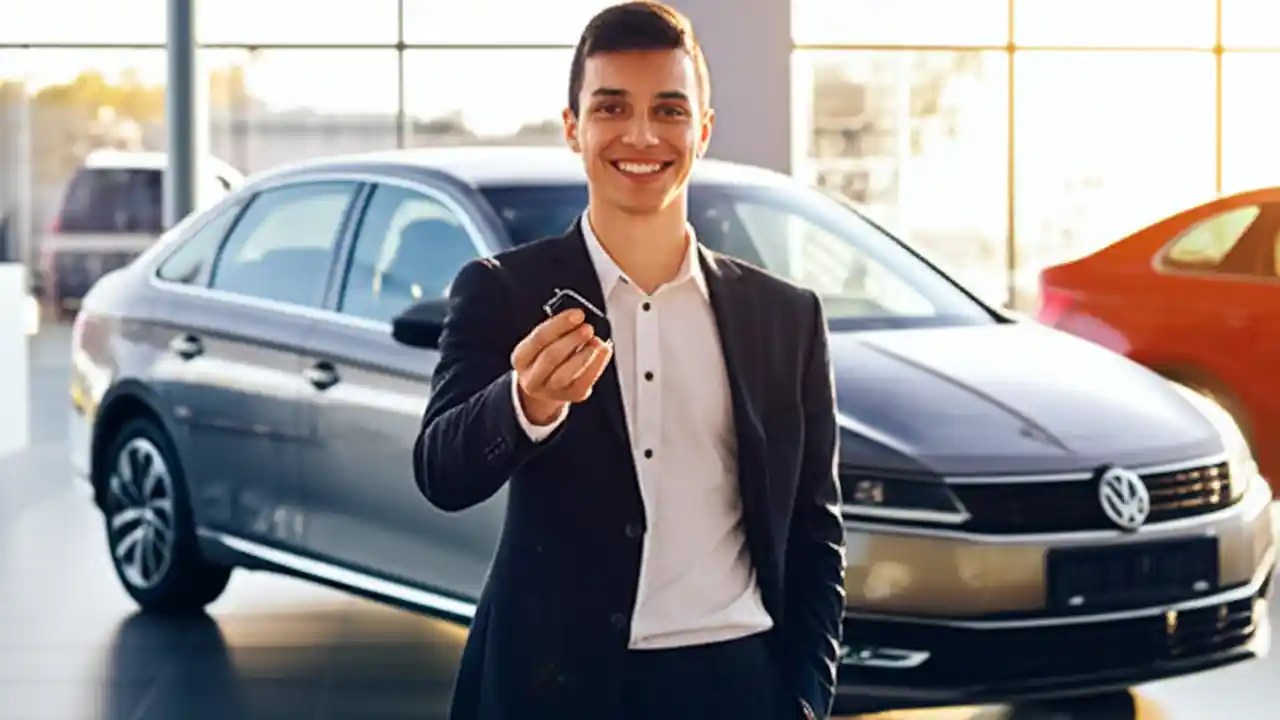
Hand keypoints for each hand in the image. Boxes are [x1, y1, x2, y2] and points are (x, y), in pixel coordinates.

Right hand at [510, 308, 612, 423]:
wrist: (547, 385)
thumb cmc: (547, 354)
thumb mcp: (544, 342)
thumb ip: (558, 331)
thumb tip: (581, 320)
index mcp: (521, 358)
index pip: (539, 338)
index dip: (560, 324)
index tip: (578, 314)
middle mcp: (532, 377)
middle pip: (551, 357)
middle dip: (572, 340)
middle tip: (588, 328)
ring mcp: (551, 390)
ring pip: (567, 373)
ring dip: (584, 355)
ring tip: (596, 342)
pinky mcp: (573, 396)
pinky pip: (585, 381)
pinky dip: (597, 364)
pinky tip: (603, 350)